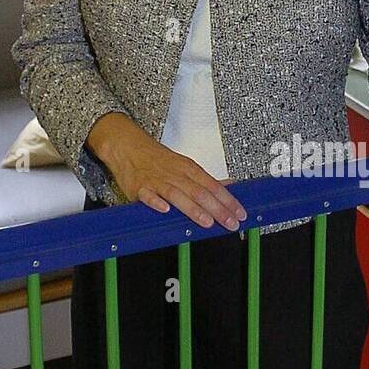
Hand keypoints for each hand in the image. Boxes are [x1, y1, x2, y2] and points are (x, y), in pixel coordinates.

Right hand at [86, 113, 246, 230]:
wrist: (128, 146)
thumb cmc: (157, 159)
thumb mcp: (185, 165)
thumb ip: (205, 180)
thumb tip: (229, 186)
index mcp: (189, 169)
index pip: (213, 186)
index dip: (228, 201)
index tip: (240, 213)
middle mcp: (176, 174)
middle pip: (200, 192)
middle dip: (218, 209)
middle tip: (231, 223)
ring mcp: (157, 181)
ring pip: (178, 194)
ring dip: (193, 208)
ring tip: (207, 222)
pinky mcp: (139, 187)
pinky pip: (148, 195)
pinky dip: (156, 202)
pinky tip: (165, 210)